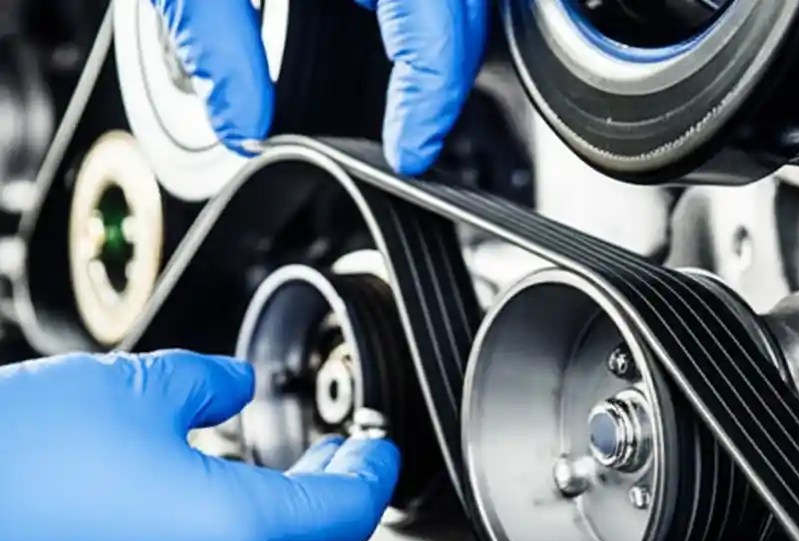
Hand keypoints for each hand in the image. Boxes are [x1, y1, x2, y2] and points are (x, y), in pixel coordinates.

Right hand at [0, 351, 398, 540]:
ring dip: (252, 524)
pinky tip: (164, 513)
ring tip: (238, 472)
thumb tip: (233, 385)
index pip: (348, 509)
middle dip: (315, 493)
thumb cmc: (8, 471)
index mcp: (238, 536)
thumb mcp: (128, 389)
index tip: (375, 449)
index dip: (373, 471)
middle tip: (324, 452)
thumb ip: (206, 383)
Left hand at [150, 0, 487, 173]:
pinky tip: (395, 36)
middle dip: (448, 80)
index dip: (431, 100)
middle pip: (470, 13)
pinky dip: (430, 13)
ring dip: (447, 42)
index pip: (441, 25)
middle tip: (412, 138)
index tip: (410, 152)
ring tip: (410, 95)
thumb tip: (241, 124)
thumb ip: (212, 38)